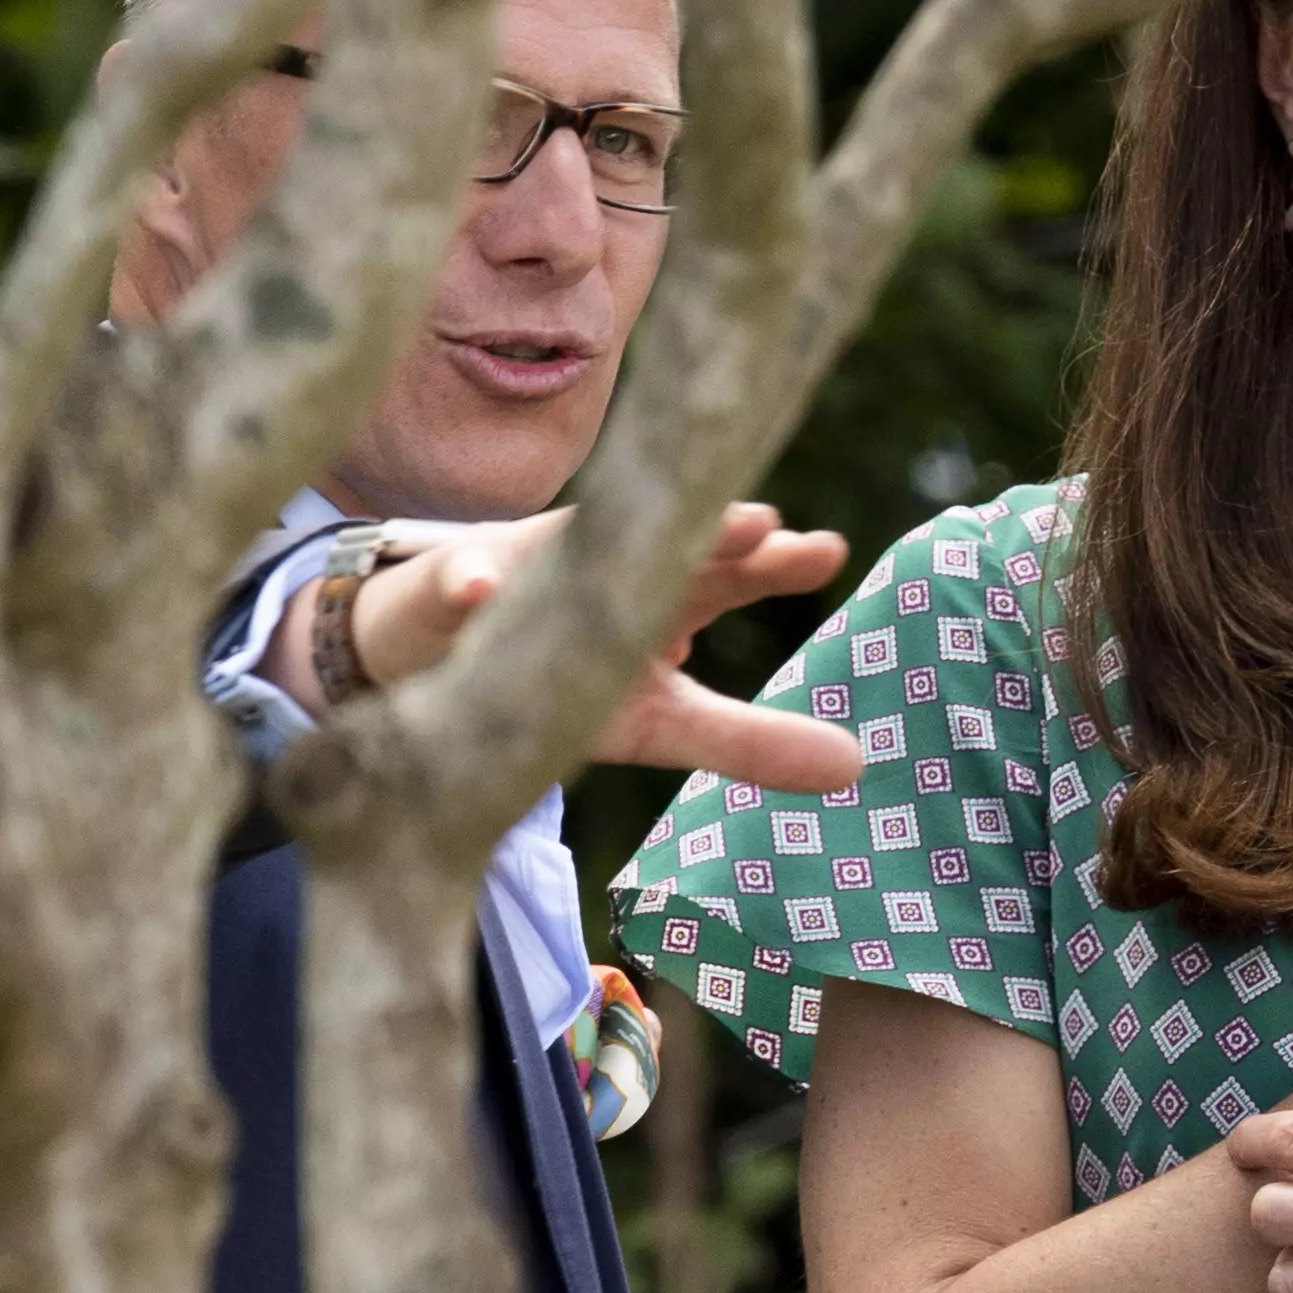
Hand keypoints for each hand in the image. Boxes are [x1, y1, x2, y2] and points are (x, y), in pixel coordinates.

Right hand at [289, 501, 864, 798]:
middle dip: (706, 532)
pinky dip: (466, 584)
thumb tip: (860, 767)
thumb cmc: (561, 678)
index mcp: (657, 594)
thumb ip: (750, 741)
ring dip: (594, 536)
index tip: (826, 552)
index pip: (727, 570)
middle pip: (658, 543)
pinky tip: (478, 588)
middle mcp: (599, 567)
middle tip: (761, 525)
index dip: (773, 561)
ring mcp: (523, 571)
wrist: (432, 660)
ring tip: (601, 545)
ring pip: (561, 546)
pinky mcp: (449, 591)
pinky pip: (454, 584)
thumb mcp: (658, 722)